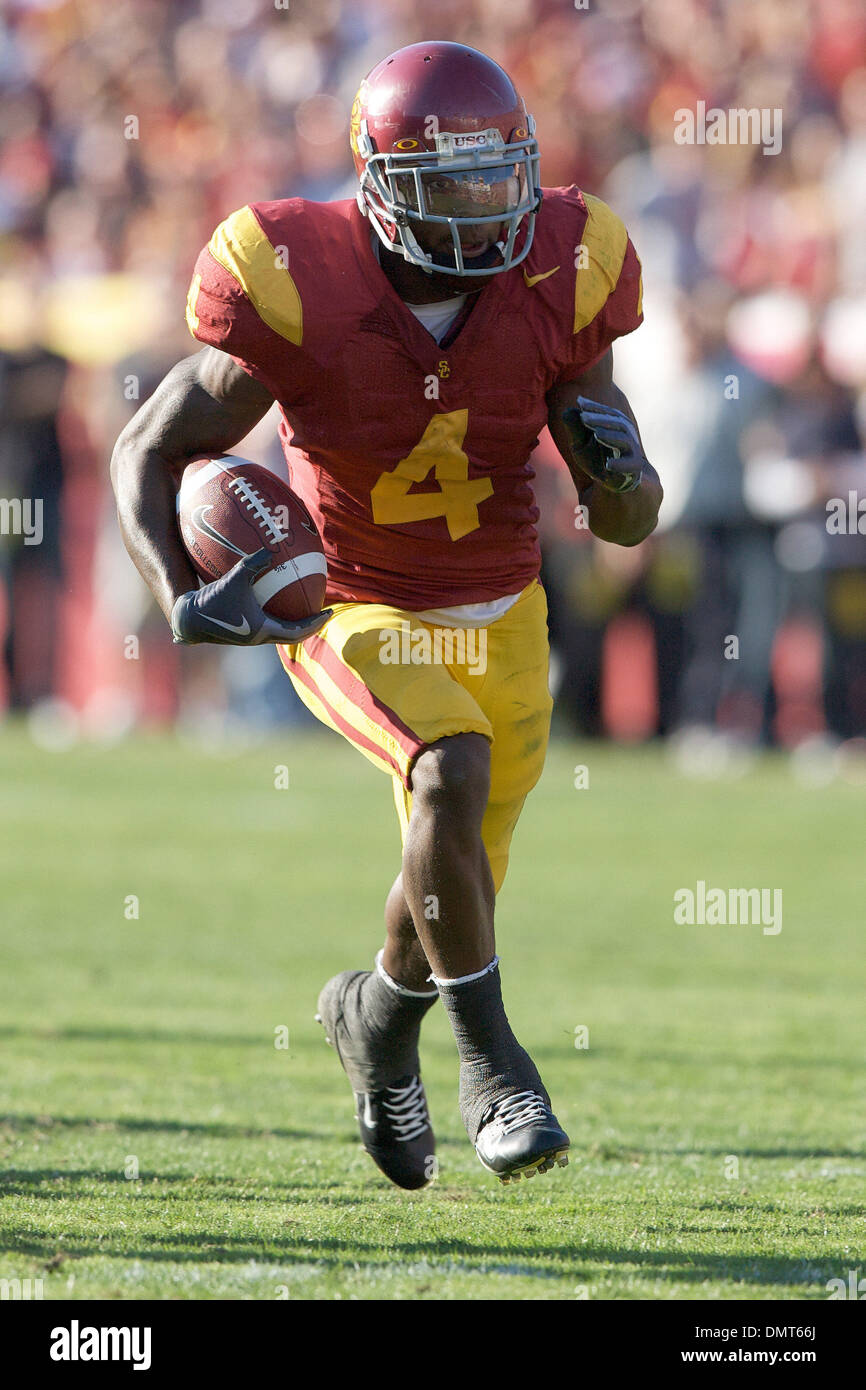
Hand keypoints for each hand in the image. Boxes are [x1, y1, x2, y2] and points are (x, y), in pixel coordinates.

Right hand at [171, 548, 331, 645]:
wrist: (187, 619)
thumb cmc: (211, 601)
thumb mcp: (232, 579)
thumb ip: (251, 564)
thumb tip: (270, 548)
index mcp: (262, 631)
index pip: (298, 631)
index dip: (316, 623)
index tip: (330, 612)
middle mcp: (259, 638)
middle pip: (294, 636)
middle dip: (311, 626)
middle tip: (323, 612)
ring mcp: (250, 637)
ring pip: (280, 633)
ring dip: (295, 624)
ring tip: (305, 608)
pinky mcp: (241, 632)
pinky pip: (267, 625)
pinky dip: (278, 617)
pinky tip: (275, 600)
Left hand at [561, 396, 646, 493]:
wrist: (614, 483)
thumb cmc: (596, 459)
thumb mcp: (580, 445)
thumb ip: (575, 430)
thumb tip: (567, 411)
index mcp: (616, 426)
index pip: (607, 413)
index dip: (595, 407)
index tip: (579, 402)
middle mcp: (626, 436)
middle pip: (617, 423)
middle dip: (600, 419)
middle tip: (584, 417)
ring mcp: (631, 452)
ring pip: (625, 441)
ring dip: (610, 436)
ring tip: (597, 434)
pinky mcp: (634, 470)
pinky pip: (630, 465)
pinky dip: (620, 464)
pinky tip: (608, 464)